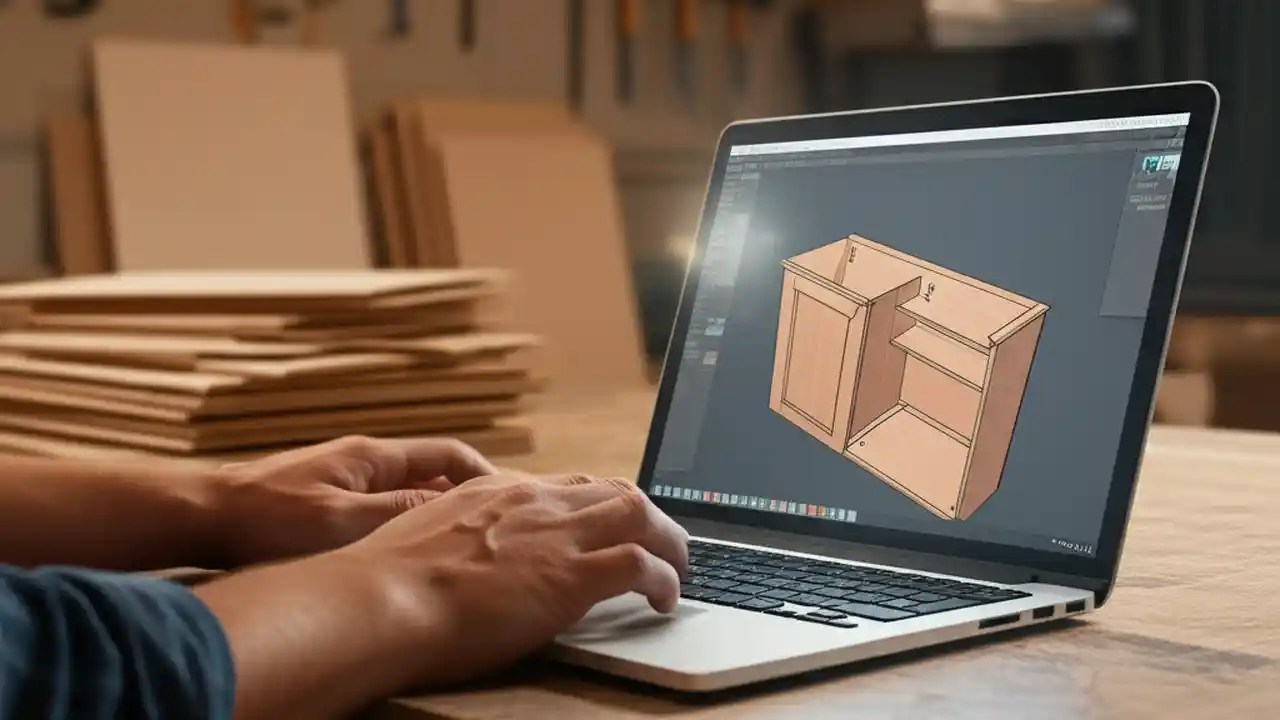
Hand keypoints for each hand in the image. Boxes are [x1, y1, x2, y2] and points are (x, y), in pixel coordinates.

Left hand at [205, 435, 495, 567]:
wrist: (202, 515)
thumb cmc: (267, 516)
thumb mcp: (342, 519)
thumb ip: (400, 510)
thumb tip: (454, 504)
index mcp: (374, 456)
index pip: (449, 453)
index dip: (484, 476)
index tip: (509, 500)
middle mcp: (363, 460)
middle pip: (431, 472)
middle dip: (464, 496)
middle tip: (490, 527)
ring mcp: (343, 479)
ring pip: (406, 492)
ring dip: (433, 513)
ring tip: (456, 545)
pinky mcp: (324, 501)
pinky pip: (381, 508)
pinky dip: (402, 525)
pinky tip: (403, 554)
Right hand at [339, 472, 689, 687]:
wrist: (382, 598)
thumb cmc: (385, 581)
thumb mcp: (422, 536)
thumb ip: (453, 535)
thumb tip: (454, 553)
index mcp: (496, 491)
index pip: (566, 486)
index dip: (595, 506)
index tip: (606, 525)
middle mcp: (533, 502)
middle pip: (612, 490)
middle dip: (644, 515)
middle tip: (658, 541)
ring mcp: (556, 535)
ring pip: (640, 513)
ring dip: (668, 540)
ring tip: (677, 568)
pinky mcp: (573, 575)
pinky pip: (641, 564)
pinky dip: (663, 579)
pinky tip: (664, 598)